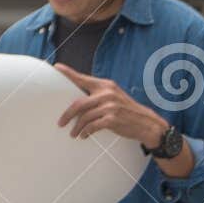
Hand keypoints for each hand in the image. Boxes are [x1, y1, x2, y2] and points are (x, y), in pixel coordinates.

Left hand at [53, 63, 169, 149]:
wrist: (146, 123)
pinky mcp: (112, 119)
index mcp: (106, 85)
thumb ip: (98, 95)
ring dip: (77, 127)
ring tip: (74, 133)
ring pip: (84, 117)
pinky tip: (84, 135)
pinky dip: (86, 132)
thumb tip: (79, 100)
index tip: (57, 67)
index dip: (69, 73)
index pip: (83, 79)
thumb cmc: (127, 110)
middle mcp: (107, 94)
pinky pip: (92, 126)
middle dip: (67, 115)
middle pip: (78, 104)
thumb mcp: (114, 96)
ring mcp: (110, 106)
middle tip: (60, 123)